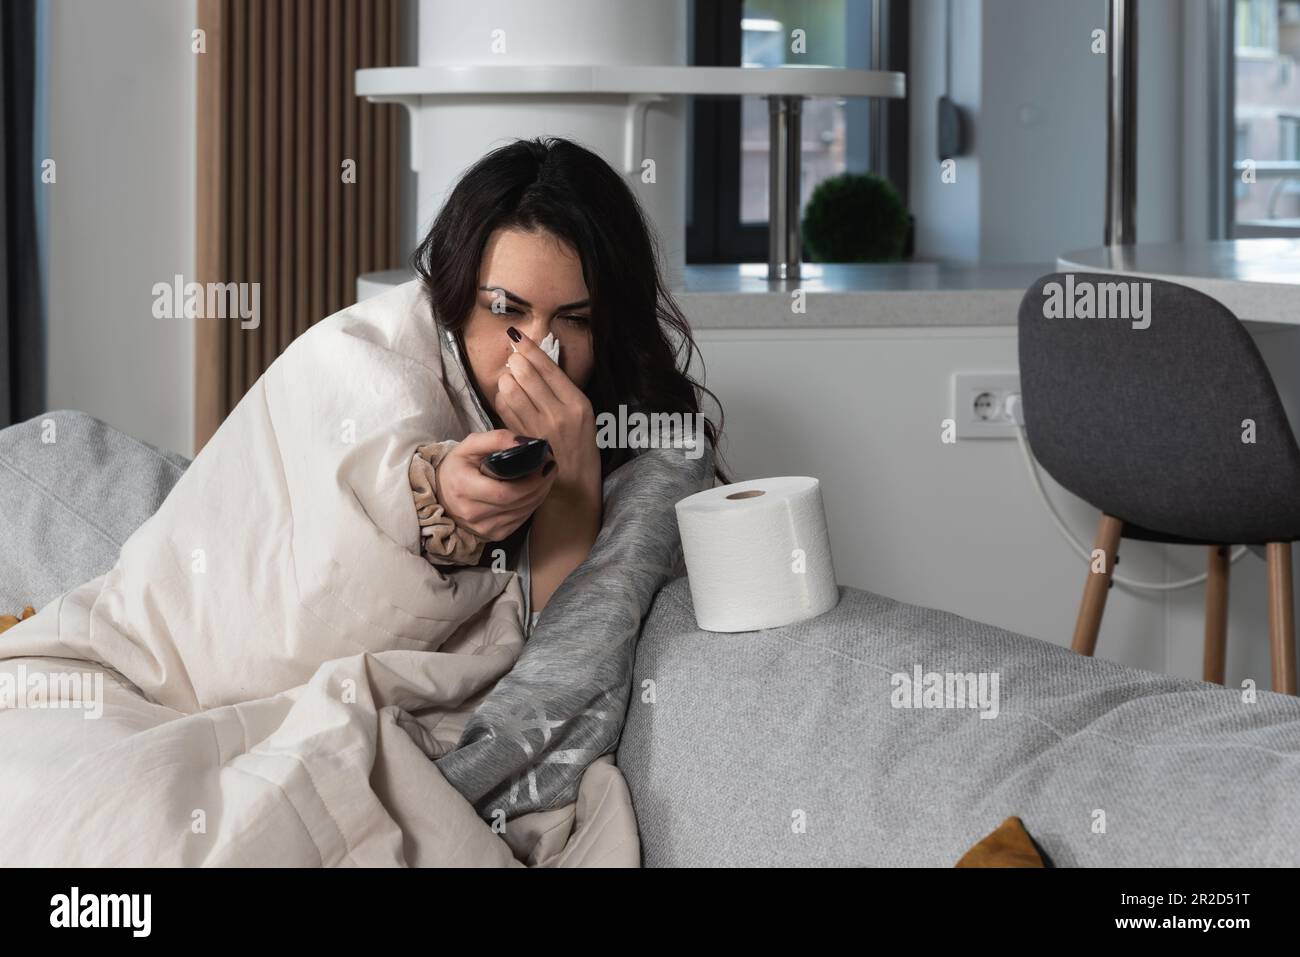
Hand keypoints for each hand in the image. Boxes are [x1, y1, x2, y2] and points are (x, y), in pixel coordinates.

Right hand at [435, 430, 557, 541]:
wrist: (440, 493)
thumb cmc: (457, 466)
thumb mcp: (470, 445)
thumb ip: (496, 439)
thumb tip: (525, 443)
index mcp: (464, 488)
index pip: (505, 492)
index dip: (530, 481)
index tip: (544, 464)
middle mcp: (472, 513)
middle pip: (517, 503)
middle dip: (540, 485)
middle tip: (550, 468)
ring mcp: (484, 528)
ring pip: (522, 513)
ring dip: (539, 495)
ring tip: (546, 477)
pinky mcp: (493, 535)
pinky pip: (520, 521)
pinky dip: (531, 506)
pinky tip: (534, 492)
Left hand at [494, 327, 599, 492]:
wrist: (573, 486)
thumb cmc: (579, 445)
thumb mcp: (582, 414)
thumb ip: (561, 389)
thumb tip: (534, 358)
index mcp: (578, 404)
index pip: (547, 368)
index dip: (529, 348)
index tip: (516, 337)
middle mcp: (559, 415)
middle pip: (525, 374)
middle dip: (515, 363)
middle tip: (514, 361)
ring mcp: (538, 429)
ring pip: (510, 390)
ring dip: (506, 380)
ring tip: (511, 381)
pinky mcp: (522, 440)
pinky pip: (504, 409)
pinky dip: (502, 399)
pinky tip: (508, 400)